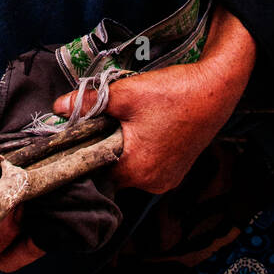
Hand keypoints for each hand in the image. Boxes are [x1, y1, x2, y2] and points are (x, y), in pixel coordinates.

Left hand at [52, 8, 255, 194]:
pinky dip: (139, 149)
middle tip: (97, 121)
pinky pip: (147, 164)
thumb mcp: (125, 93)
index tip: (72, 134)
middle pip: (111, 170)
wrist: (216, 90)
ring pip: (129, 167)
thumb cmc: (172, 93)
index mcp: (136, 170)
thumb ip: (89, 103)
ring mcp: (166, 179)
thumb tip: (57, 107)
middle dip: (102, 146)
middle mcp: (151, 184)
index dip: (82, 150)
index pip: (95, 170)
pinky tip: (141, 126)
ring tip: (121, 120)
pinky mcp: (176, 170)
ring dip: (121, 147)